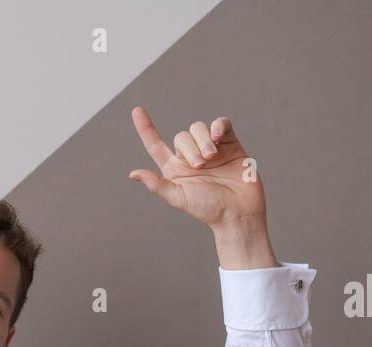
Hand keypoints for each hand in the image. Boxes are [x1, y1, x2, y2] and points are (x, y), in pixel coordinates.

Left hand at [127, 107, 265, 230]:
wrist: (238, 211)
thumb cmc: (208, 209)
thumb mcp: (178, 198)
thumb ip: (156, 184)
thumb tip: (133, 174)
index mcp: (174, 169)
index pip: (155, 144)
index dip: (146, 128)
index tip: (136, 110)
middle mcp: (190, 156)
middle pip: (182, 136)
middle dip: (190, 148)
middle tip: (201, 166)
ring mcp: (211, 148)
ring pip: (199, 128)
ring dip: (203, 140)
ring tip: (212, 157)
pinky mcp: (229, 144)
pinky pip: (221, 124)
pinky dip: (219, 126)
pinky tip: (219, 137)